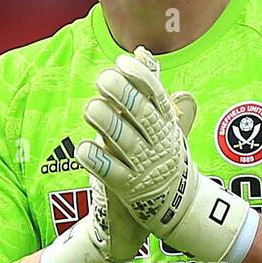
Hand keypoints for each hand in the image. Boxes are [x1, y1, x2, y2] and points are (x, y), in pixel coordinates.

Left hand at [75, 46, 251, 262]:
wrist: (179, 210)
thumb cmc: (165, 159)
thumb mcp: (166, 124)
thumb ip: (151, 90)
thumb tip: (142, 52)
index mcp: (168, 126)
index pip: (156, 96)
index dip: (140, 78)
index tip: (122, 62)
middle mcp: (159, 145)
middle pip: (142, 116)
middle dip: (123, 96)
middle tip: (103, 78)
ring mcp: (145, 168)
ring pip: (126, 142)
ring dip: (108, 125)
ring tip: (90, 109)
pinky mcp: (129, 190)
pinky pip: (112, 173)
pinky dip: (98, 161)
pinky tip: (83, 148)